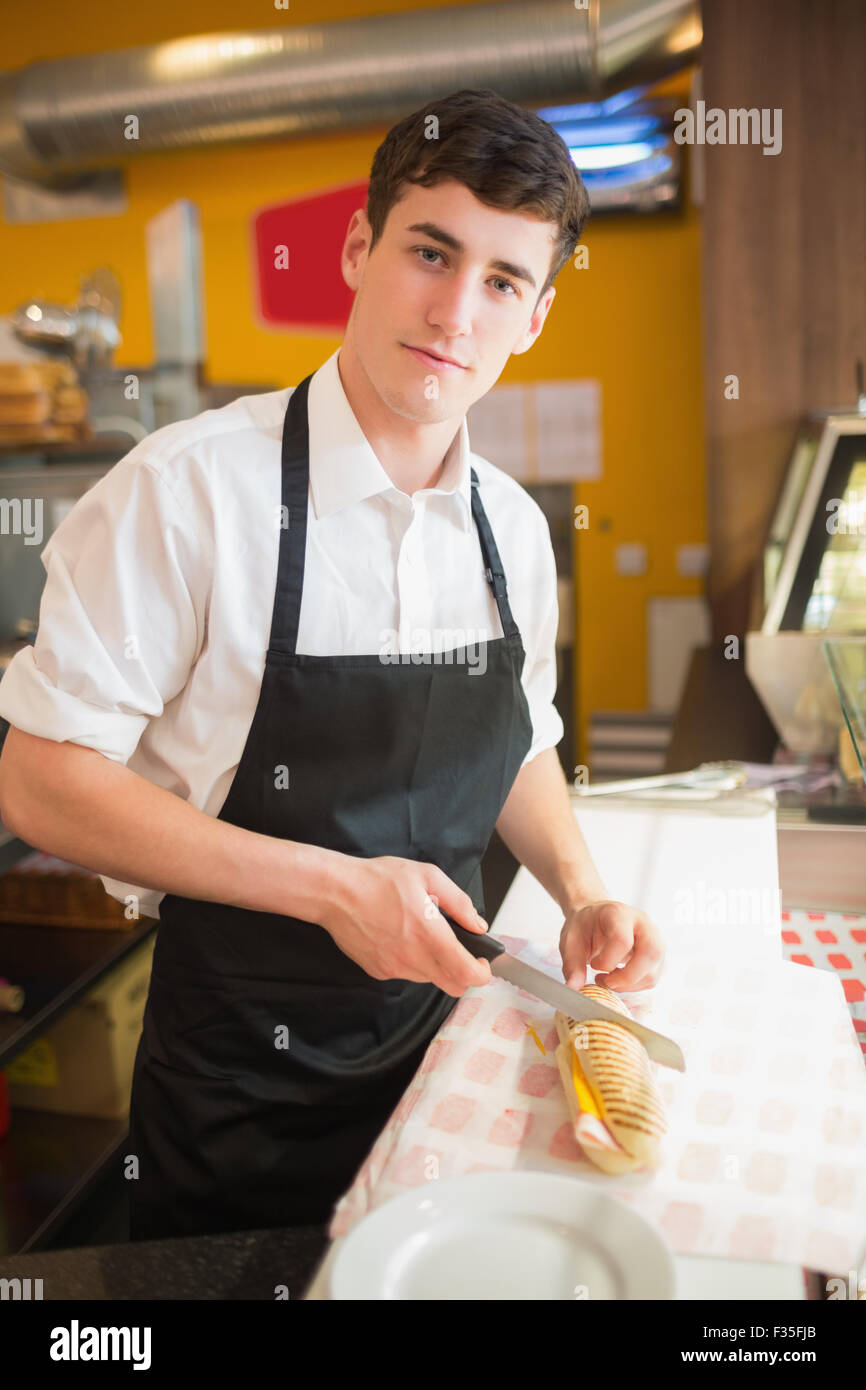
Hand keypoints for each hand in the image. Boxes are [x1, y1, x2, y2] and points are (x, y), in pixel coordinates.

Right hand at [320, 854, 492, 996]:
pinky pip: (406, 974)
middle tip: (460, 951)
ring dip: (436, 965)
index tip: (483, 961)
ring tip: (422, 935)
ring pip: (429, 980)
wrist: (335, 892)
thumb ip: (459, 903)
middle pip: (453, 986)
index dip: (482, 973)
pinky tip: (402, 939)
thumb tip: (478, 924)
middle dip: (463, 973)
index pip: (467, 974)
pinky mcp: (378, 971)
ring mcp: (394, 968)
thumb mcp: (427, 876)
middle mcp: (412, 957)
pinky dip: (413, 962)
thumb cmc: (377, 880)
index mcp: (429, 934)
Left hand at [559, 899, 664, 992]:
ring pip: (653, 971)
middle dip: (628, 977)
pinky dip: (635, 986)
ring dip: (630, 985)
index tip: (594, 965)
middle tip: (608, 982)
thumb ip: (571, 963)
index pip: (623, 940)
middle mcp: (643, 924)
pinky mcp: (657, 956)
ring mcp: (654, 939)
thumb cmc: (585, 925)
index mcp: (619, 914)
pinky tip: (619, 979)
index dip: (607, 961)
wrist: (596, 917)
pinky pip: (652, 978)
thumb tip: (573, 987)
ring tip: (609, 980)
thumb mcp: (570, 939)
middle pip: (651, 953)